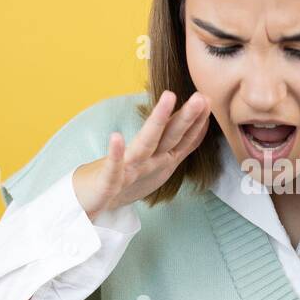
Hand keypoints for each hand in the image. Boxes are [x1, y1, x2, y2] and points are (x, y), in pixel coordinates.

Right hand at [71, 90, 209, 215]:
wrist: (90, 202)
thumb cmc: (124, 180)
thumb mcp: (156, 166)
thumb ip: (177, 147)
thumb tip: (199, 127)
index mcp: (156, 157)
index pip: (180, 138)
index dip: (196, 122)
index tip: (210, 99)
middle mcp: (144, 158)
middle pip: (168, 136)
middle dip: (185, 117)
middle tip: (200, 97)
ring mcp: (126, 168)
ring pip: (144, 144)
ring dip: (156, 121)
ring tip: (167, 98)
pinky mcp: (108, 182)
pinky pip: (113, 169)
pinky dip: (115, 154)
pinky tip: (115, 137)